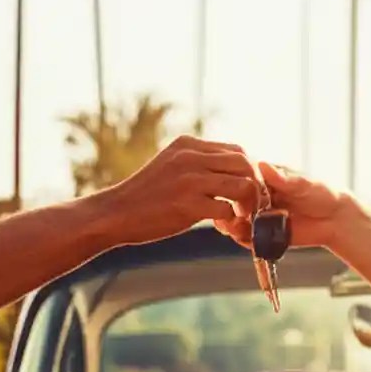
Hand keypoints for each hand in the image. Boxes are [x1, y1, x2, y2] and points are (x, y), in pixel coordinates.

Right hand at [106, 135, 261, 245]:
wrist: (114, 213)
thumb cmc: (145, 195)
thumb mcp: (170, 165)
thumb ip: (198, 163)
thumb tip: (231, 171)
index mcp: (188, 144)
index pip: (237, 150)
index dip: (250, 172)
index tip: (248, 190)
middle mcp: (191, 157)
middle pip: (246, 164)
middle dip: (256, 186)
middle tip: (251, 205)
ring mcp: (190, 180)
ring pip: (243, 185)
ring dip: (248, 204)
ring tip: (240, 217)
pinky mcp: (187, 205)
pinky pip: (227, 210)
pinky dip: (231, 221)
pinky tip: (221, 226)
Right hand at [214, 162, 347, 249]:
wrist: (336, 220)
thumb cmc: (323, 193)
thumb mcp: (304, 183)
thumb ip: (284, 179)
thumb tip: (263, 165)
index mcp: (266, 178)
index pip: (242, 178)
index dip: (234, 184)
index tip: (232, 192)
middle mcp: (260, 196)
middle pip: (235, 200)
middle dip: (229, 207)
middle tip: (230, 214)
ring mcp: (261, 216)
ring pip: (237, 219)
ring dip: (231, 224)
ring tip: (234, 227)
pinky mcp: (266, 234)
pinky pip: (248, 238)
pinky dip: (242, 238)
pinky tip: (243, 237)